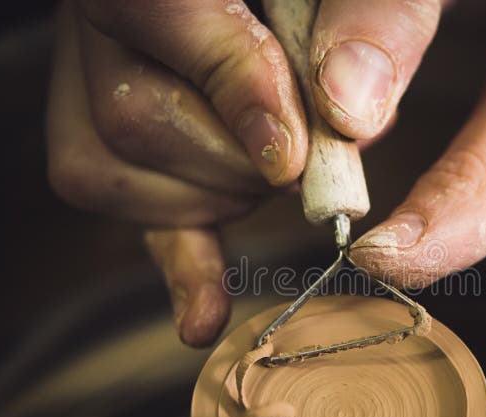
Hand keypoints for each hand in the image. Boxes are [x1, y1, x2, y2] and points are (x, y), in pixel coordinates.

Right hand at [46, 0, 442, 345]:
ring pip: (114, 175)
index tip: (298, 151)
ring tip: (285, 167)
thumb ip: (382, 16)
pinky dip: (180, 267)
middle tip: (312, 155)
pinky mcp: (133, 150)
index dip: (232, 86)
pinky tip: (204, 318)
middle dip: (243, 163)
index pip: (151, 10)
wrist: (331, 12)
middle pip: (134, 118)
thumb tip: (350, 107)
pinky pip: (129, 211)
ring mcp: (104, 85)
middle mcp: (110, 22)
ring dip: (223, 197)